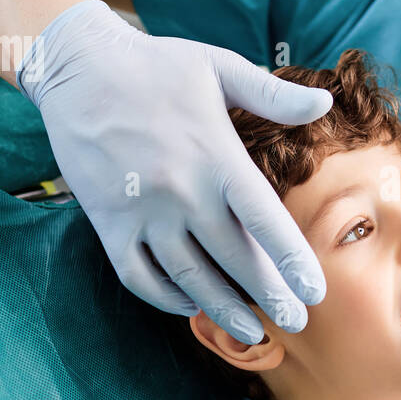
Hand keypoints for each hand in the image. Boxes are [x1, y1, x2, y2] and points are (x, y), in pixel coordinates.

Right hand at [17, 0, 332, 344]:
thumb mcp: (220, 67)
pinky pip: (138, 275)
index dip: (293, 261)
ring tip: (251, 333)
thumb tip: (323, 103)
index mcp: (217, 157)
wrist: (77, 67)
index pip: (265, 222)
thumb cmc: (156, 66)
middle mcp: (182, 192)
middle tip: (296, 323)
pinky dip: (165, 297)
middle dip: (269, 297)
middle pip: (234, 260)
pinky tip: (189, 306)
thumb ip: (273, 95)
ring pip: (188, 277)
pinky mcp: (107, 223)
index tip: (316, 292)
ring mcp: (141, 212)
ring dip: (221, 309)